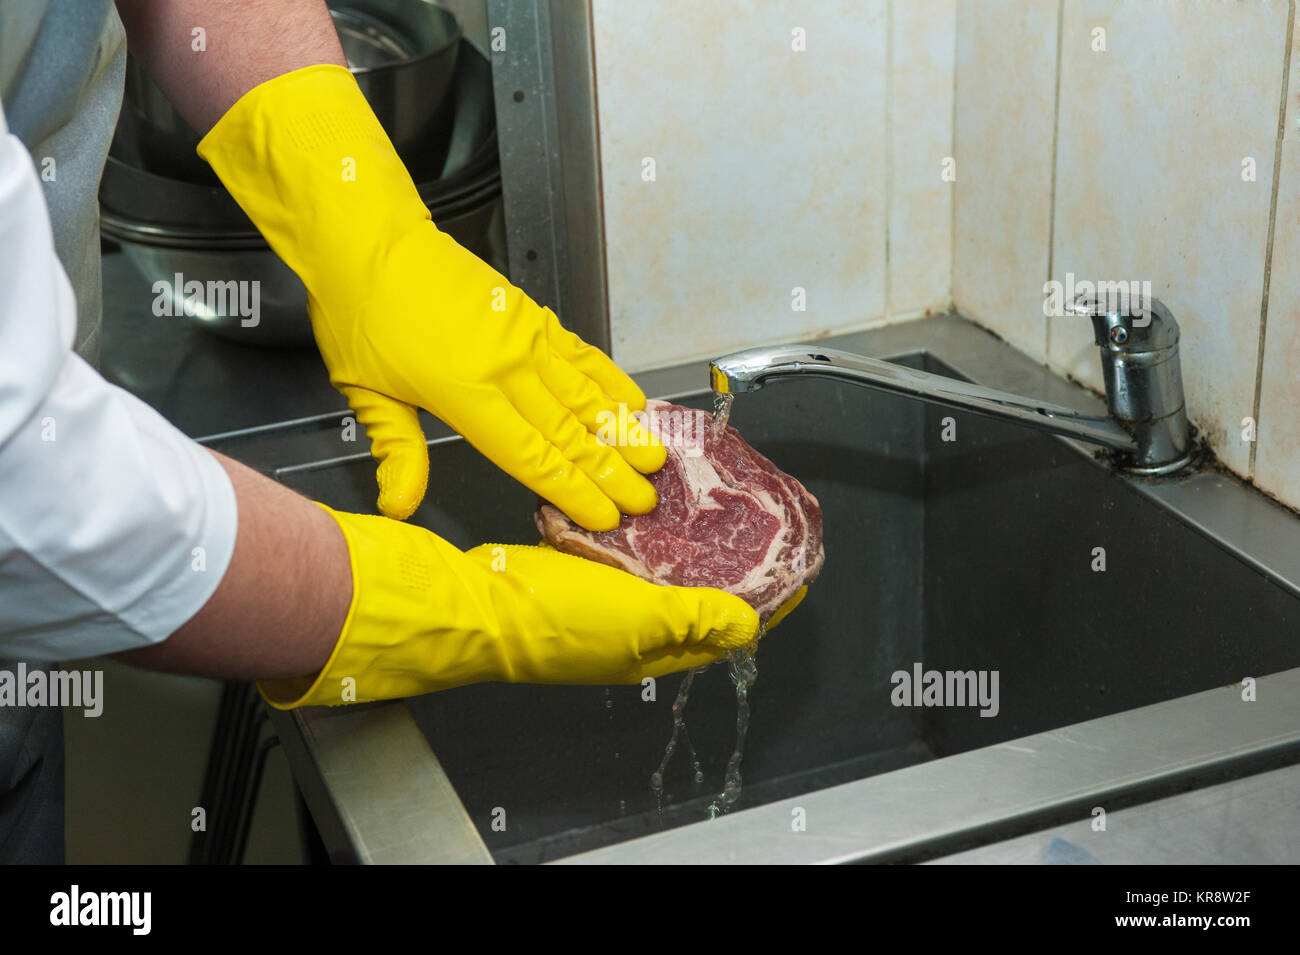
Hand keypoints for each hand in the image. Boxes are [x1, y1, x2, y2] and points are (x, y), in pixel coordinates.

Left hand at [198, 65, 663, 527]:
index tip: (604, 516)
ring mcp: (525, 336)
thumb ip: (397, 449)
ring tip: (656, 458)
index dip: (574, 491)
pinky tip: (634, 402)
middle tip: (645, 501)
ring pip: (585, 394)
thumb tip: (400, 504)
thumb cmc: (361, 313)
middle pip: (570, 431)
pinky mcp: (531, 313)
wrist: (370, 238)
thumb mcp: (364, 391)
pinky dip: (611, 379)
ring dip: (623, 430)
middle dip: (611, 471)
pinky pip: (581, 353)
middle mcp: (506, 366)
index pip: (532, 456)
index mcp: (465, 394)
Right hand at [258, 506, 760, 707]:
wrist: (474, 603)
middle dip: (732, 573)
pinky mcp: (575, 579)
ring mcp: (603, 606)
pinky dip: (641, 536)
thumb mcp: (637, 617)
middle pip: (698, 604)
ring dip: (688, 551)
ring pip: (660, 576)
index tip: (797, 577)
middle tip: (760, 537)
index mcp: (654, 651)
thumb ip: (694, 617)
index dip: (766, 604)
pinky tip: (647, 507)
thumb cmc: (549, 618)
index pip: (727, 631)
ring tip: (714, 515)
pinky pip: (621, 557)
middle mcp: (632, 635)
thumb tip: (749, 623)